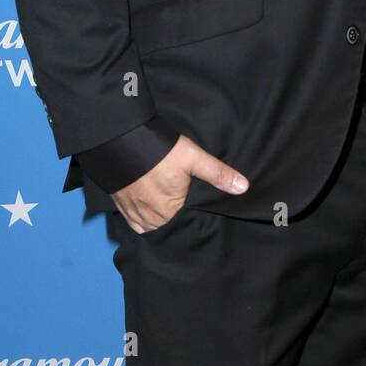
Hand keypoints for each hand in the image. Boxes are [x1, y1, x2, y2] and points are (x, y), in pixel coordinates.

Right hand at [112, 134, 248, 233]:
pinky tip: (153, 208)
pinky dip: (145, 219)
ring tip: (171, 205)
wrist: (121, 140)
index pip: (187, 223)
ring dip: (161, 218)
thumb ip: (218, 174)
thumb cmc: (160, 150)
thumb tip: (243, 187)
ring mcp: (135, 214)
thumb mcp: (194, 158)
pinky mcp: (122, 208)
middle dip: (178, 218)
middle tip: (184, 203)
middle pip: (170, 225)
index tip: (199, 207)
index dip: (195, 216)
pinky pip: (137, 223)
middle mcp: (151, 219)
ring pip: (153, 225)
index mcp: (170, 212)